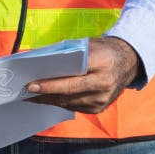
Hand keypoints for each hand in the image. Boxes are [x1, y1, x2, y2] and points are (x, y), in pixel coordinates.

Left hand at [25, 37, 140, 113]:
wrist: (129, 62)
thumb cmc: (103, 50)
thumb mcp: (88, 45)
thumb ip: (68, 54)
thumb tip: (39, 62)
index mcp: (102, 63)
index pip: (72, 76)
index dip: (50, 83)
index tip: (31, 84)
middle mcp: (104, 84)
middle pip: (68, 92)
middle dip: (44, 93)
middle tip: (26, 92)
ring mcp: (103, 99)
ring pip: (69, 102)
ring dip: (48, 100)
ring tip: (30, 96)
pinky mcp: (99, 108)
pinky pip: (74, 107)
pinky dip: (59, 102)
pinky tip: (46, 99)